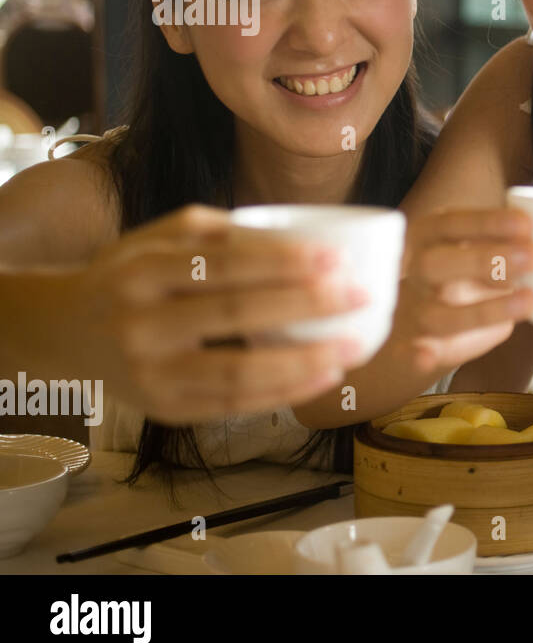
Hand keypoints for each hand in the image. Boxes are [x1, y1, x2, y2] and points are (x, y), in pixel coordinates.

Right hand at [74, 204, 369, 424]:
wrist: (61, 329)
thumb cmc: (131, 273)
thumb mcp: (159, 237)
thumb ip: (221, 233)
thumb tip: (300, 239)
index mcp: (142, 271)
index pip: (223, 264)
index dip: (283, 261)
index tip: (337, 256)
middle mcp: (141, 324)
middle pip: (235, 315)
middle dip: (307, 305)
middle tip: (360, 294)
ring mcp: (150, 374)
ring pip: (237, 373)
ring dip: (304, 361)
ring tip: (353, 347)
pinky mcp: (164, 409)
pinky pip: (233, 405)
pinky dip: (284, 393)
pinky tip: (323, 376)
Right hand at [395, 207, 532, 373]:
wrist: (426, 321)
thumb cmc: (465, 273)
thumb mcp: (480, 249)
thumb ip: (502, 243)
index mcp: (430, 237)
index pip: (452, 223)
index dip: (488, 222)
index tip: (527, 224)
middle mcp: (418, 272)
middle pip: (436, 263)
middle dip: (484, 259)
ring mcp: (415, 310)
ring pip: (436, 314)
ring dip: (483, 311)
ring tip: (531, 300)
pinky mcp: (417, 346)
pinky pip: (407, 353)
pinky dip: (414, 356)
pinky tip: (425, 356)